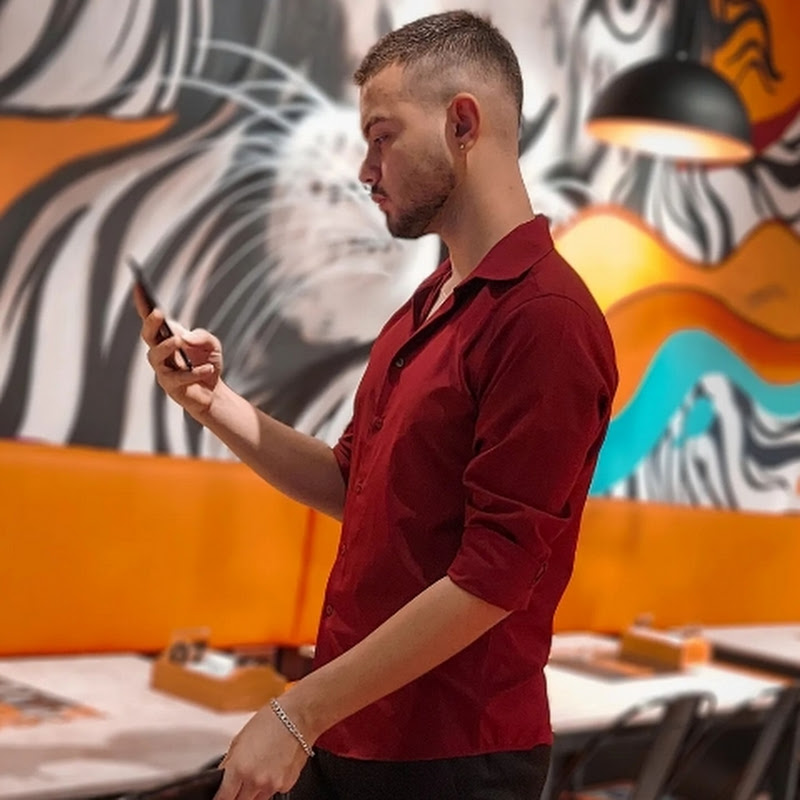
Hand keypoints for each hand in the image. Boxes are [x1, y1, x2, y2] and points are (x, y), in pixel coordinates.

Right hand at [133, 286, 222, 419]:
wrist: (214, 393)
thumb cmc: (208, 364)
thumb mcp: (212, 345)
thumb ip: (202, 337)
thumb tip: (185, 337)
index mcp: (168, 338)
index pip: (152, 319)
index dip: (143, 304)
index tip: (138, 285)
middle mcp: (161, 352)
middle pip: (148, 336)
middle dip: (151, 323)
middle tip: (159, 312)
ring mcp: (163, 370)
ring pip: (156, 357)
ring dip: (166, 347)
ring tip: (179, 341)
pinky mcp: (171, 387)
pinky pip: (179, 378)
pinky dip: (195, 372)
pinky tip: (208, 368)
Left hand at [214, 702, 311, 798]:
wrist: (299, 716)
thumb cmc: (271, 720)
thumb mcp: (240, 738)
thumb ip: (229, 762)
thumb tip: (223, 777)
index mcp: (240, 768)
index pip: (223, 797)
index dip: (220, 797)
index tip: (220, 795)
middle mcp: (256, 781)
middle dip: (237, 794)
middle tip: (239, 781)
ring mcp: (272, 785)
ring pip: (257, 799)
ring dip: (253, 791)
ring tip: (259, 769)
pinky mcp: (287, 785)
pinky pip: (273, 791)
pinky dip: (270, 784)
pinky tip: (273, 767)